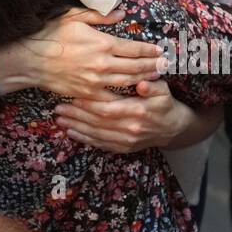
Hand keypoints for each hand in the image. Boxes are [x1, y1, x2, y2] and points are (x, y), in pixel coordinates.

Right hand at [23, 8, 162, 98]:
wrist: (30, 60)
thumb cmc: (51, 35)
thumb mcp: (74, 17)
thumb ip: (100, 16)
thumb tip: (122, 14)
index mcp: (102, 43)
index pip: (134, 48)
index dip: (150, 50)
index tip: (160, 50)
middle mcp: (103, 64)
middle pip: (136, 66)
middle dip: (153, 66)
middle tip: (166, 65)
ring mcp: (96, 81)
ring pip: (128, 82)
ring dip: (145, 79)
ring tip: (157, 77)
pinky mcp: (88, 94)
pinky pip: (112, 97)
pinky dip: (125, 96)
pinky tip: (135, 94)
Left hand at [54, 80, 189, 151]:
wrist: (173, 128)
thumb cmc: (164, 103)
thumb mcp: (164, 90)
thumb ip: (152, 85)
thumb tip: (142, 83)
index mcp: (139, 111)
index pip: (108, 108)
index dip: (89, 104)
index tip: (72, 96)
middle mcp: (131, 128)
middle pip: (98, 122)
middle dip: (76, 115)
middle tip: (58, 109)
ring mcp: (127, 141)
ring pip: (97, 134)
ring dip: (76, 128)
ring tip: (59, 120)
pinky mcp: (124, 148)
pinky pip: (101, 144)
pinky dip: (85, 139)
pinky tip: (71, 133)